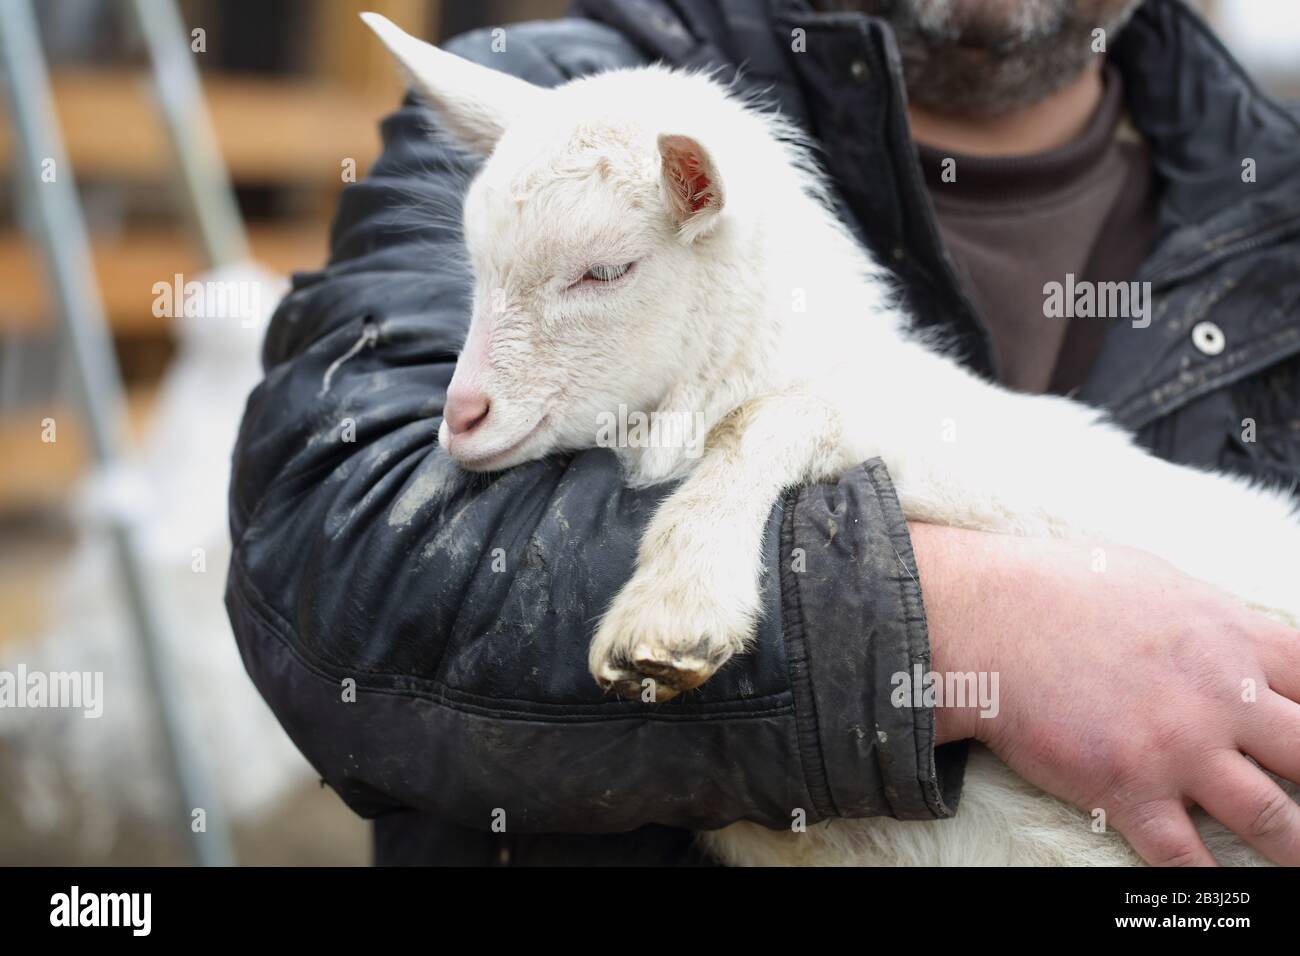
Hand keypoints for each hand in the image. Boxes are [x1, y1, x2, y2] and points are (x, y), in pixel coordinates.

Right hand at [911, 522, 1299, 865]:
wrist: (987, 618)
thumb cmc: (1060, 588)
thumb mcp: (1156, 582)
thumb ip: (1210, 619)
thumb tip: (1233, 636)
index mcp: (1232, 639)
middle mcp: (1221, 697)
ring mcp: (1178, 747)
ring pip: (1270, 819)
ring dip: (1293, 848)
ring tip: (1298, 860)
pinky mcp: (1129, 788)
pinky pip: (1184, 857)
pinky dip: (1207, 883)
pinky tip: (1218, 893)